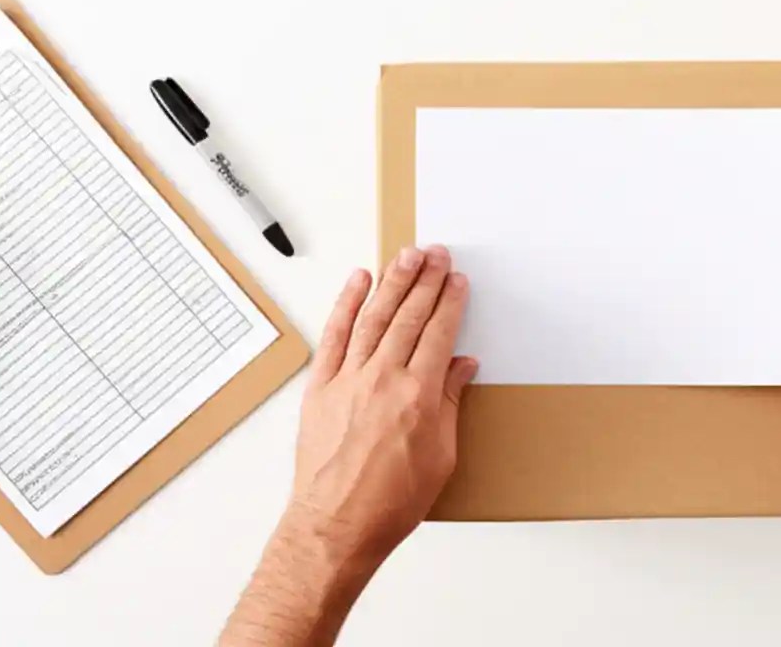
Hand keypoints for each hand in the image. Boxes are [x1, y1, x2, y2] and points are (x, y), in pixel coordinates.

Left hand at [287, 245, 476, 567]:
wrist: (337, 526)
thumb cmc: (389, 502)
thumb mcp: (441, 456)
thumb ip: (450, 404)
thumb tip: (460, 368)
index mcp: (418, 395)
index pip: (438, 333)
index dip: (449, 303)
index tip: (456, 281)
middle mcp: (382, 379)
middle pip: (408, 316)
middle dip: (425, 280)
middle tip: (436, 254)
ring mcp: (348, 380)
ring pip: (374, 317)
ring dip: (392, 282)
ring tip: (405, 256)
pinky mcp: (321, 388)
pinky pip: (334, 336)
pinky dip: (345, 305)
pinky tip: (357, 282)